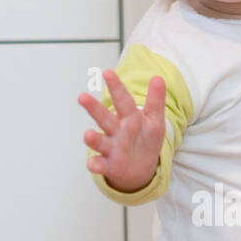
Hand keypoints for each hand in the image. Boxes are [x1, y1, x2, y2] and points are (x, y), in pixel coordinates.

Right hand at [79, 70, 166, 192]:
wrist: (140, 168)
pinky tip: (93, 165)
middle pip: (104, 118)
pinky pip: (99, 165)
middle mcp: (115, 130)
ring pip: (99, 141)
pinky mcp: (108, 165)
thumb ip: (155, 101)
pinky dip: (95, 165)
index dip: (116, 87)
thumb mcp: (155, 120)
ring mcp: (110, 148)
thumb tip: (158, 77)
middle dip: (93, 108)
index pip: (123, 100)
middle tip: (82, 97)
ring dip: (93, 139)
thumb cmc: (145, 139)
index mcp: (128, 117)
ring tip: (88, 135)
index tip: (108, 72)